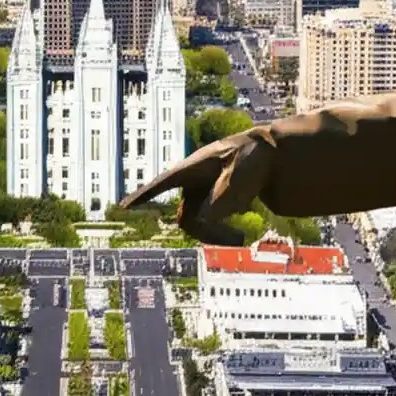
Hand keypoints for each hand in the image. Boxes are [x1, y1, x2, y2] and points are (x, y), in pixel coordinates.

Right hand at [119, 128, 272, 244]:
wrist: (272, 156)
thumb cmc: (252, 159)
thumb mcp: (238, 178)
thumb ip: (220, 198)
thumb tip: (199, 220)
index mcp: (193, 168)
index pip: (163, 183)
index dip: (143, 195)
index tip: (124, 206)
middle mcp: (192, 183)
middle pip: (185, 216)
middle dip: (206, 232)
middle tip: (238, 239)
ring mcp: (201, 193)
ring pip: (196, 223)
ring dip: (215, 235)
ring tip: (242, 238)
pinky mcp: (212, 202)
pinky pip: (208, 223)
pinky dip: (222, 230)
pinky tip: (242, 230)